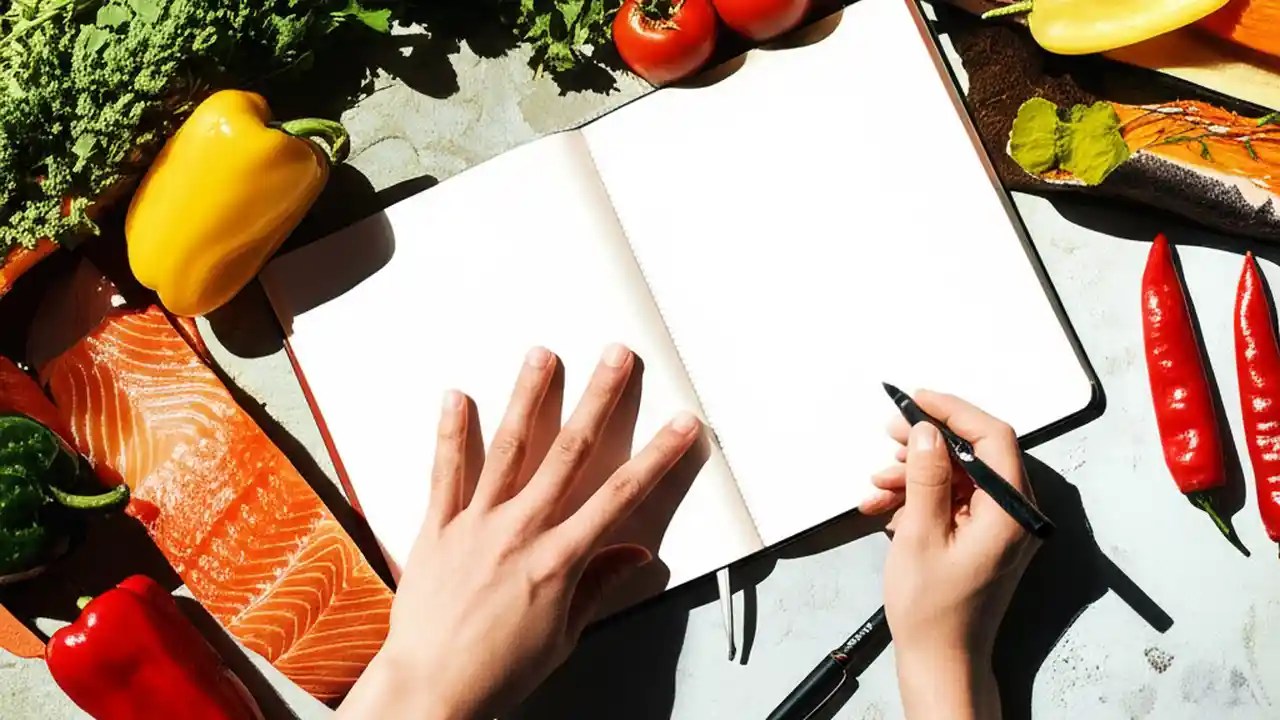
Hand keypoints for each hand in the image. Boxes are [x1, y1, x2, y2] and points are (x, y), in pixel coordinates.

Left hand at [337, 345, 700, 719]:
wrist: (430, 688)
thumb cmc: (497, 670)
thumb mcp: (564, 635)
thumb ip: (598, 586)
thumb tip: (635, 555)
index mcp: (560, 559)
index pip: (621, 495)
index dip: (657, 456)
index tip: (681, 426)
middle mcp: (522, 530)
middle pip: (570, 452)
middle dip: (599, 400)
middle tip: (616, 359)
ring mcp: (477, 523)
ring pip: (509, 447)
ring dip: (529, 397)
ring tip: (542, 355)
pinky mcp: (437, 527)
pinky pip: (445, 471)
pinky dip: (450, 432)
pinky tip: (457, 396)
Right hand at [858, 390, 1040, 719]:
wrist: (940, 660)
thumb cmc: (932, 610)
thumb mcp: (920, 534)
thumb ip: (928, 476)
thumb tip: (929, 431)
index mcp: (1011, 512)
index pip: (994, 438)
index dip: (955, 410)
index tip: (918, 400)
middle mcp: (1016, 515)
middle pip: (977, 454)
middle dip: (929, 443)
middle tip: (890, 436)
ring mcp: (1001, 528)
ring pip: (960, 477)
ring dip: (917, 474)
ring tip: (878, 485)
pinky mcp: (984, 539)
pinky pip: (955, 501)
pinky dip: (921, 498)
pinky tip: (886, 508)